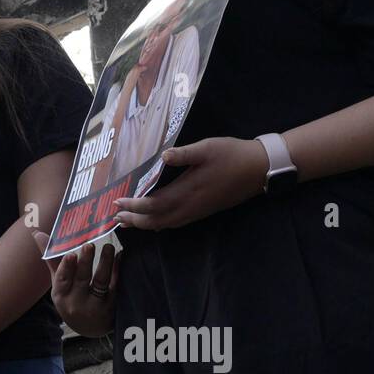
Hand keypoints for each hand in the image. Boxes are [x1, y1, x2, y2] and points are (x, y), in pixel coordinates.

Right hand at [33, 231, 117, 337]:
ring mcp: (96, 306)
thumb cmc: (72, 298)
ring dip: (105, 263)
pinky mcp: (113, 306)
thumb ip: (51, 259)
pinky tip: (120, 257)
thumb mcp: (60, 283)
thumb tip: (37, 233)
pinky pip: (116, 286)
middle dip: (85, 262)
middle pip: (82, 279)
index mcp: (61, 295)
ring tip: (109, 247)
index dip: (66, 268)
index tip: (70, 255)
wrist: (91, 327)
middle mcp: (77, 303)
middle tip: (89, 245)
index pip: (62, 280)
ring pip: (100, 282)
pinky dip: (117, 270)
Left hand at [114, 138, 267, 230]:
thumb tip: (163, 155)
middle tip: (114, 218)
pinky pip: (177, 223)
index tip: (116, 202)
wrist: (259, 169)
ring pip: (166, 224)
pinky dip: (160, 224)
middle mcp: (190, 206)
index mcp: (188, 191)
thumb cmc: (232, 155)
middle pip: (156, 220)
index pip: (153, 205)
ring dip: (145, 224)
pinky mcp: (203, 210)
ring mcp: (198, 211)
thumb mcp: (207, 148)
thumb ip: (184, 154)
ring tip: (127, 223)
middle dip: (134, 220)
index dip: (133, 207)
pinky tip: (155, 223)